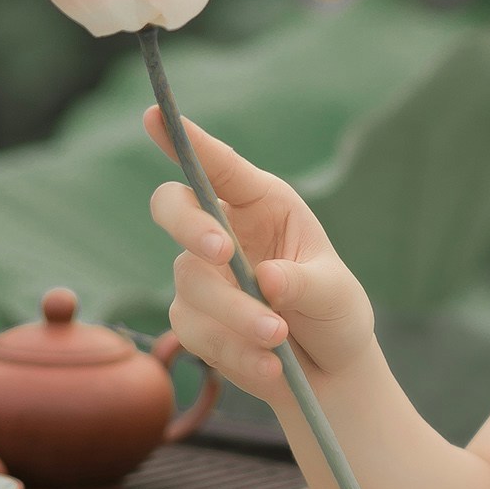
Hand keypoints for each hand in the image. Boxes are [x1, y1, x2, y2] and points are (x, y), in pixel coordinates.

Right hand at [144, 108, 375, 399]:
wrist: (327, 374)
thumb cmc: (335, 314)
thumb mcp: (336, 294)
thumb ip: (304, 284)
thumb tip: (265, 280)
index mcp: (262, 204)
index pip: (217, 165)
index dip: (183, 139)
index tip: (153, 114)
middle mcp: (224, 231)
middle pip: (174, 207)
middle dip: (192, 226)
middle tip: (225, 254)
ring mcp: (202, 277)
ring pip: (191, 282)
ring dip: (236, 313)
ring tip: (279, 338)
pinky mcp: (194, 322)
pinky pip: (197, 332)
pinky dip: (236, 351)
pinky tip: (271, 366)